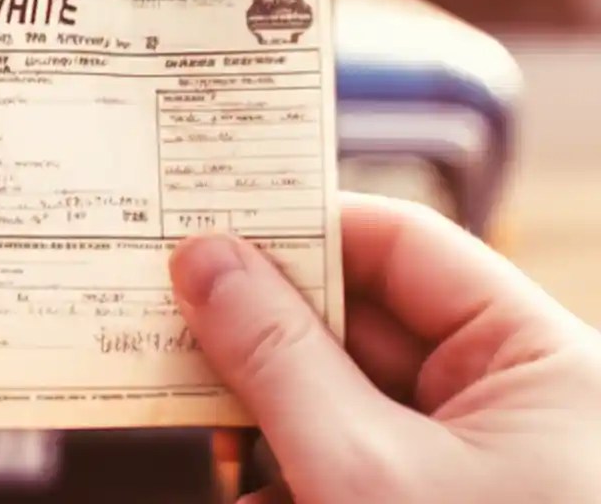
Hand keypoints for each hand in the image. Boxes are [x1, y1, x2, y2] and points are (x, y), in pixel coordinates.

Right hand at [171, 193, 600, 503]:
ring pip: (337, 395)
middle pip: (360, 321)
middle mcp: (507, 400)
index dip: (300, 227)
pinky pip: (340, 459)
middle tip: (165, 302)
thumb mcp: (366, 470)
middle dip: (260, 320)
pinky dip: (281, 468)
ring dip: (257, 404)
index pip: (401, 247)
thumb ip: (277, 358)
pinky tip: (231, 484)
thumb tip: (207, 261)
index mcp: (536, 361)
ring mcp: (464, 464)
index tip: (206, 223)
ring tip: (174, 395)